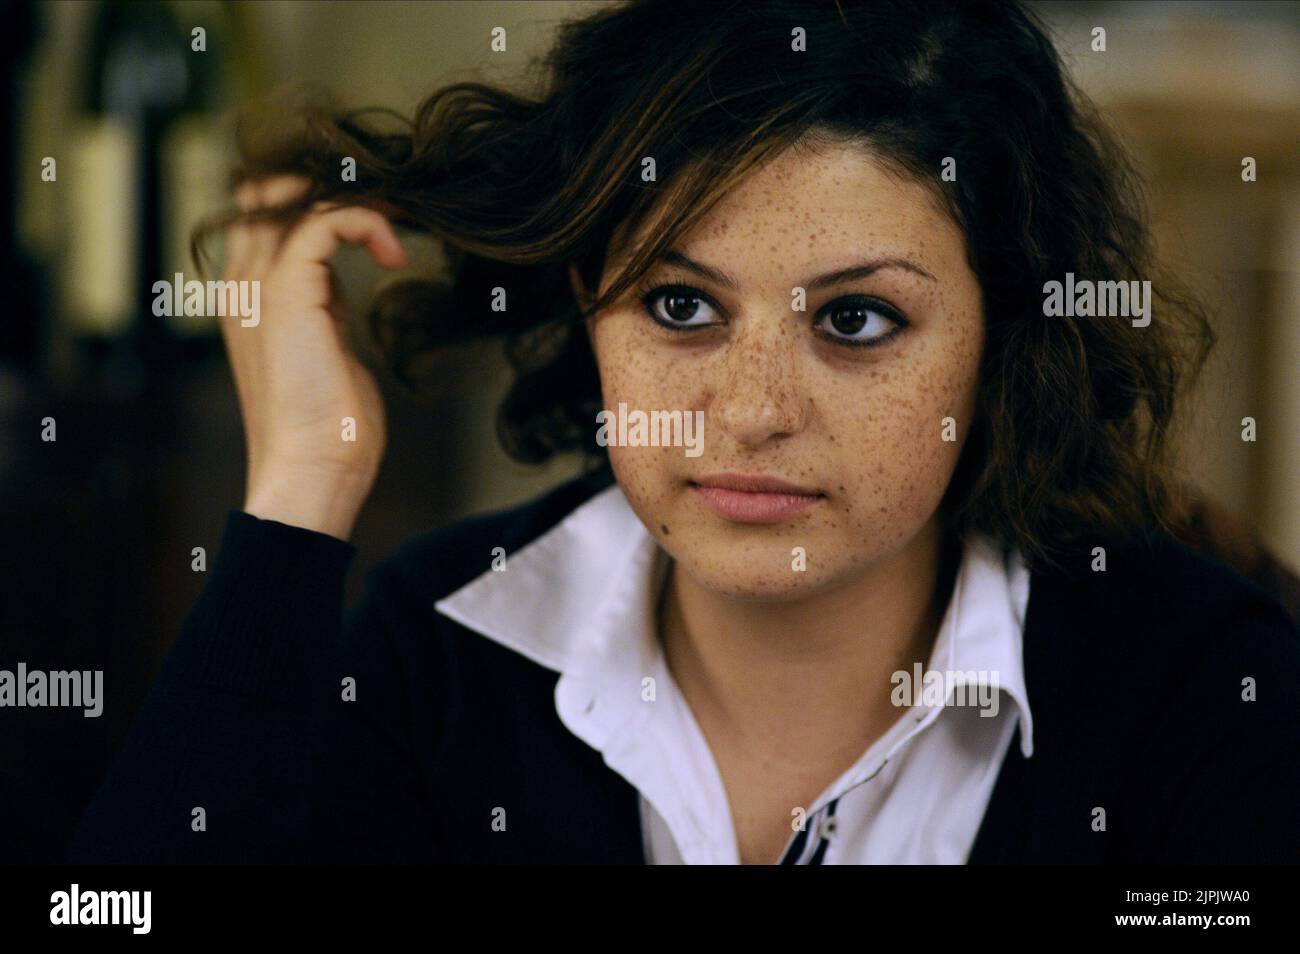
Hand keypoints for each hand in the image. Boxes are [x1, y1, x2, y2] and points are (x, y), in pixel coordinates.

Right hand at [220, 175, 408, 538]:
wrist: (312, 470)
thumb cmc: (329, 428)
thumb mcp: (325, 350)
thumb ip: (324, 309)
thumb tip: (343, 283)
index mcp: (248, 296)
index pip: (265, 212)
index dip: (317, 197)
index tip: (376, 216)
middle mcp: (244, 282)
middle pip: (271, 190)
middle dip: (333, 186)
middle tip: (390, 206)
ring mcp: (260, 285)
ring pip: (294, 196)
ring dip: (354, 198)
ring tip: (397, 223)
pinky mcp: (288, 294)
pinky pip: (324, 222)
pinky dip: (366, 223)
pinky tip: (393, 256)